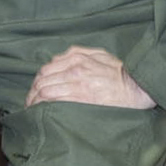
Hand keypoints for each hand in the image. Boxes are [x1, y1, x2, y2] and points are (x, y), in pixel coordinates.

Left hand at [25, 46, 156, 108]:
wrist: (136, 86)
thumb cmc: (119, 71)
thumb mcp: (99, 54)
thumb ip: (79, 53)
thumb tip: (60, 58)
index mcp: (77, 57)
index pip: (46, 69)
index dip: (37, 82)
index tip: (35, 91)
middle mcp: (73, 68)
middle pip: (42, 80)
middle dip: (32, 93)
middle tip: (30, 103)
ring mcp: (77, 83)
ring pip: (45, 91)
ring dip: (35, 101)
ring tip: (33, 110)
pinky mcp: (81, 97)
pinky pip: (55, 101)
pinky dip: (44, 106)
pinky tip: (41, 112)